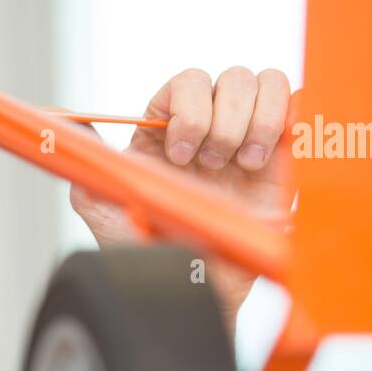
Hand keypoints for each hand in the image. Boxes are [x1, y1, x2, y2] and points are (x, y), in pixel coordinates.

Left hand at [69, 66, 293, 327]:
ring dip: (257, 120)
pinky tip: (269, 159)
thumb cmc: (151, 255)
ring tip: (246, 165)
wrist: (199, 292)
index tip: (178, 154)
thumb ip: (90, 167)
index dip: (187, 109)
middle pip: (229, 77)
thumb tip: (71, 129)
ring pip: (266, 82)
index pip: (185, 84)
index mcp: (167, 131)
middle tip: (214, 166)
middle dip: (223, 119)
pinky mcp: (286, 158)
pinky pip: (300, 107)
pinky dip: (290, 118)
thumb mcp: (105, 211)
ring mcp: (249, 140)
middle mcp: (210, 128)